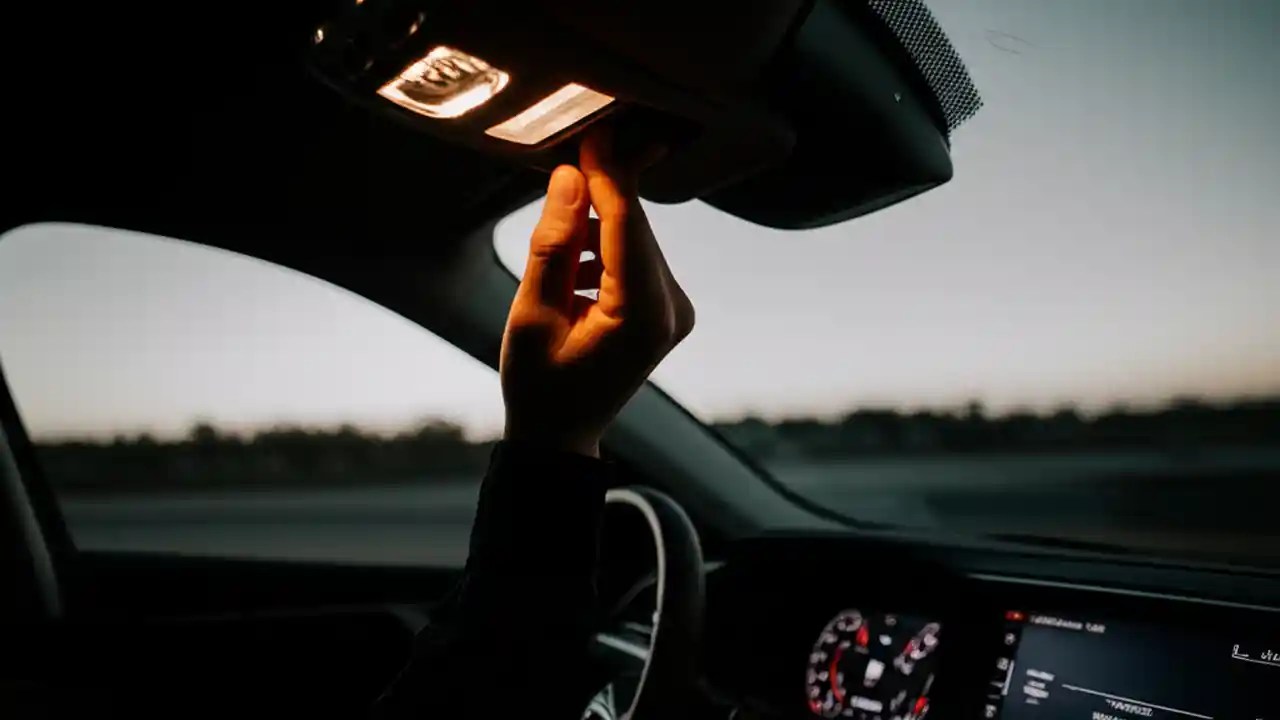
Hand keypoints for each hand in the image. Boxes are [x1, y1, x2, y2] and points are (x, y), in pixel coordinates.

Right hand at [501, 129, 694, 457]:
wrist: (559, 435)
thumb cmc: (539, 385)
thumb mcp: (532, 314)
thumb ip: (552, 244)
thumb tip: (569, 179)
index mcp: (643, 316)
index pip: (626, 225)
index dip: (607, 175)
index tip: (592, 134)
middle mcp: (672, 310)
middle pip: (634, 229)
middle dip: (599, 194)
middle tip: (570, 156)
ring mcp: (675, 311)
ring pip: (633, 241)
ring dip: (595, 228)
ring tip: (554, 254)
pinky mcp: (666, 310)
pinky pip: (634, 260)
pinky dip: (602, 251)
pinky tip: (570, 272)